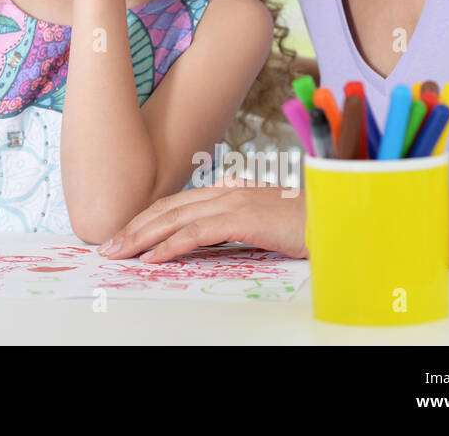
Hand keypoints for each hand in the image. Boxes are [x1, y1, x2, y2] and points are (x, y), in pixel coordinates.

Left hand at [97, 180, 307, 261]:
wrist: (341, 220)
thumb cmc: (309, 226)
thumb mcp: (265, 224)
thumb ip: (237, 226)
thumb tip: (209, 240)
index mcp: (230, 190)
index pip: (177, 203)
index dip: (147, 218)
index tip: (124, 234)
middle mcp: (227, 191)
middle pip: (168, 208)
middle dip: (134, 227)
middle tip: (107, 245)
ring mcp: (234, 201)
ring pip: (175, 219)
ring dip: (141, 237)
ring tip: (118, 252)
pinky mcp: (243, 218)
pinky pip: (197, 234)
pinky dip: (169, 245)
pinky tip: (152, 258)